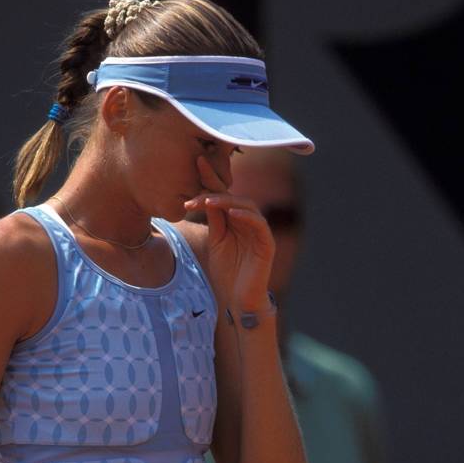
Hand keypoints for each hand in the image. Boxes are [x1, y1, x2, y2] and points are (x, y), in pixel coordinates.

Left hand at [185, 155, 274, 313]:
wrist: (237, 300)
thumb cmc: (226, 273)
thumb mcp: (216, 242)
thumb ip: (214, 220)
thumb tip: (205, 196)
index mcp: (236, 220)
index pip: (224, 195)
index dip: (212, 178)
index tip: (197, 162)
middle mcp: (249, 222)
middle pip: (234, 195)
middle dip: (216, 184)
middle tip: (199, 173)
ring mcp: (259, 232)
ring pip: (247, 206)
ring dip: (227, 200)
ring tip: (208, 200)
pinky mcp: (266, 244)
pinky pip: (259, 224)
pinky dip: (246, 216)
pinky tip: (231, 212)